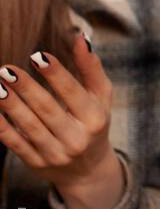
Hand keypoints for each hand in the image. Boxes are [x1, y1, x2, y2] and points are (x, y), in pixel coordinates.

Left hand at [0, 34, 123, 208]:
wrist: (87, 170)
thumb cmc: (93, 122)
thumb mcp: (100, 97)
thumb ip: (91, 68)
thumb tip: (80, 38)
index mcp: (94, 119)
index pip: (73, 93)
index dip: (57, 75)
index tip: (39, 56)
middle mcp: (76, 138)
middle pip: (48, 110)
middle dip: (27, 89)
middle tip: (7, 70)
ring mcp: (56, 153)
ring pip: (29, 127)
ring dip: (11, 106)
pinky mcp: (37, 163)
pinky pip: (15, 144)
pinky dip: (2, 127)